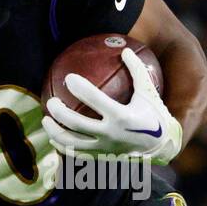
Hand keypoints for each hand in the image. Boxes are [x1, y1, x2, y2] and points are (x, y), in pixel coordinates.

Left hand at [41, 47, 182, 163]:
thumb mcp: (148, 92)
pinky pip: (76, 153)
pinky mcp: (101, 156)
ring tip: (46, 119)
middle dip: (59, 111)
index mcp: (122, 116)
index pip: (95, 100)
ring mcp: (105, 147)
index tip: (68, 78)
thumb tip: (125, 49)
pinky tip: (54, 137)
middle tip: (52, 100)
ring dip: (54, 131)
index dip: (80, 88)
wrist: (161, 146)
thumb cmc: (153, 114)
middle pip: (76, 123)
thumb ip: (137, 70)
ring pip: (72, 142)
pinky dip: (62, 146)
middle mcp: (111, 134)